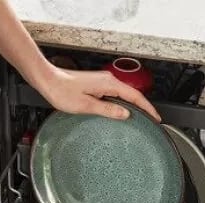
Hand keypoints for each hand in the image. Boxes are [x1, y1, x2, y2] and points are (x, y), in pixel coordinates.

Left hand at [33, 66, 159, 121]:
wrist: (48, 80)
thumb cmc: (62, 91)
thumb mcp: (86, 105)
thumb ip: (107, 110)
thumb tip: (125, 114)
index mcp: (109, 84)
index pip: (135, 96)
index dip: (148, 108)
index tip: (156, 118)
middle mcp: (108, 80)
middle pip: (132, 94)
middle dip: (144, 107)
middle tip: (152, 121)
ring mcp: (103, 81)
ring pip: (124, 94)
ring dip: (133, 106)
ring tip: (140, 119)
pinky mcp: (97, 85)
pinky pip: (116, 94)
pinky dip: (123, 103)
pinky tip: (121, 112)